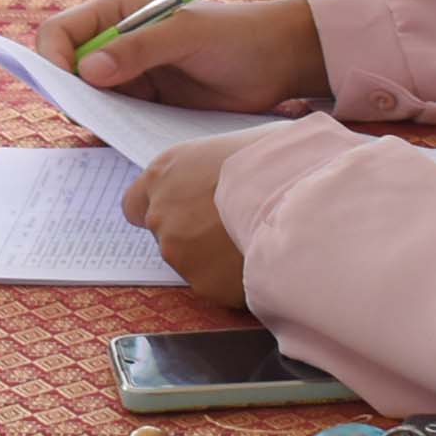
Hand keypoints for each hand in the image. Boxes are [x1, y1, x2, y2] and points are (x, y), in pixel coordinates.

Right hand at [33, 0, 328, 109]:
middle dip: (67, 92)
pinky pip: (115, 118)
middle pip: (67, 69)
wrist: (279, 63)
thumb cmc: (236, 36)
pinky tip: (123, 136)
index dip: (51, 58)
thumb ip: (137, 49)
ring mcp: (130, 75)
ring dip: (90, 113)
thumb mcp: (186, 35)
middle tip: (87, 116)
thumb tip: (86, 70)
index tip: (63, 86)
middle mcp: (116, 43)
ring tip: (111, 126)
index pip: (61, 32)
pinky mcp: (147, 103)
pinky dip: (111, 129)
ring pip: (88, 98)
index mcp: (117, 13)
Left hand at [126, 131, 264, 307]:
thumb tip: (219, 182)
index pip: (135, 205)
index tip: (184, 215)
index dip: (163, 212)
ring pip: (193, 263)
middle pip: (168, 236)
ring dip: (215, 260)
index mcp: (164, 173)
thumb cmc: (276, 157)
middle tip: (232, 230)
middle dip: (195, 236)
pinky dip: (236, 281)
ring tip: (253, 243)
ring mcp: (178, 251)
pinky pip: (219, 287)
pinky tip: (261, 262)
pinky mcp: (203, 284)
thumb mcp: (231, 149)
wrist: (300, 192)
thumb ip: (208, 172)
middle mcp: (161, 213)